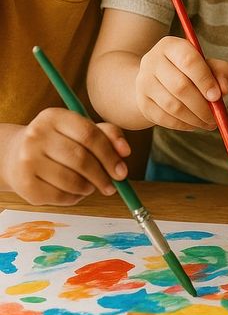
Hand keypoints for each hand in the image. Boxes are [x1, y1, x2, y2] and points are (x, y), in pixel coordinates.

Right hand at [4, 110, 130, 205]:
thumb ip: (107, 135)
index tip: (122, 171)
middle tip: (112, 186)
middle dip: (102, 176)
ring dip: (88, 188)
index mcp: (54, 117)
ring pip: (71, 181)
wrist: (16, 155)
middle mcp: (37, 135)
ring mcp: (28, 159)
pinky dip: (73, 198)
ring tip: (90, 187)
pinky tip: (73, 192)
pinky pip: (59, 196)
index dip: (110, 155)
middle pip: (81, 159)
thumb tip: (125, 151)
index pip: (90, 135)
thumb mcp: (80, 130)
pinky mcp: (25, 184)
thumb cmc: (59, 142)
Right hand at [135, 36, 227, 129]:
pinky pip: (164, 118)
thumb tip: (223, 90)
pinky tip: (194, 124)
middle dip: (202, 105)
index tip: (218, 96)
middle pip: (179, 86)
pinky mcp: (142, 102)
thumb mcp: (208, 65)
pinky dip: (183, 125)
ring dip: (194, 118)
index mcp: (170, 46)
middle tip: (215, 117)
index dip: (205, 80)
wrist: (158, 81)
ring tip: (209, 122)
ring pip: (172, 105)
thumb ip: (221, 72)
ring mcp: (144, 82)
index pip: (188, 61)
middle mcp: (152, 60)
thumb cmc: (190, 71)